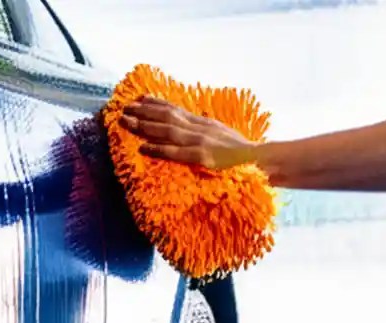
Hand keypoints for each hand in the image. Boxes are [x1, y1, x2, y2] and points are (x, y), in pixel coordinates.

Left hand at [121, 97, 257, 169]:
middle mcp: (200, 127)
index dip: (157, 103)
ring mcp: (200, 141)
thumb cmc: (243, 154)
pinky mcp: (202, 157)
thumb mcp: (223, 136)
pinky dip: (158, 149)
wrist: (262, 161)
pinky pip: (175, 152)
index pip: (177, 109)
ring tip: (126, 122)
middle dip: (144, 111)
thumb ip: (206, 132)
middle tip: (124, 108)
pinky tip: (143, 147)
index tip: (141, 99)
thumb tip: (192, 129)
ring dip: (144, 125)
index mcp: (205, 123)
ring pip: (167, 130)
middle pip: (167, 116)